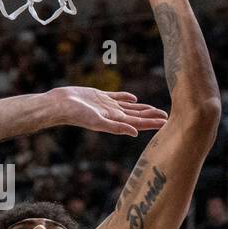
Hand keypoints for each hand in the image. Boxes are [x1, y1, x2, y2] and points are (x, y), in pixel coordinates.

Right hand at [50, 87, 166, 136]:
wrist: (61, 104)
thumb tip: (136, 132)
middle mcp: (113, 114)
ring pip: (129, 107)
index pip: (138, 122)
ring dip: (142, 109)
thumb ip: (117, 128)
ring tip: (154, 109)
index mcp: (114, 121)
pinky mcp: (100, 96)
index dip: (152, 122)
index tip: (166, 121)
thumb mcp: (98, 121)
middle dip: (151, 116)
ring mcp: (107, 105)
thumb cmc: (77, 114)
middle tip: (166, 115)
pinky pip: (117, 97)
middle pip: (136, 116)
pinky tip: (134, 99)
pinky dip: (127, 98)